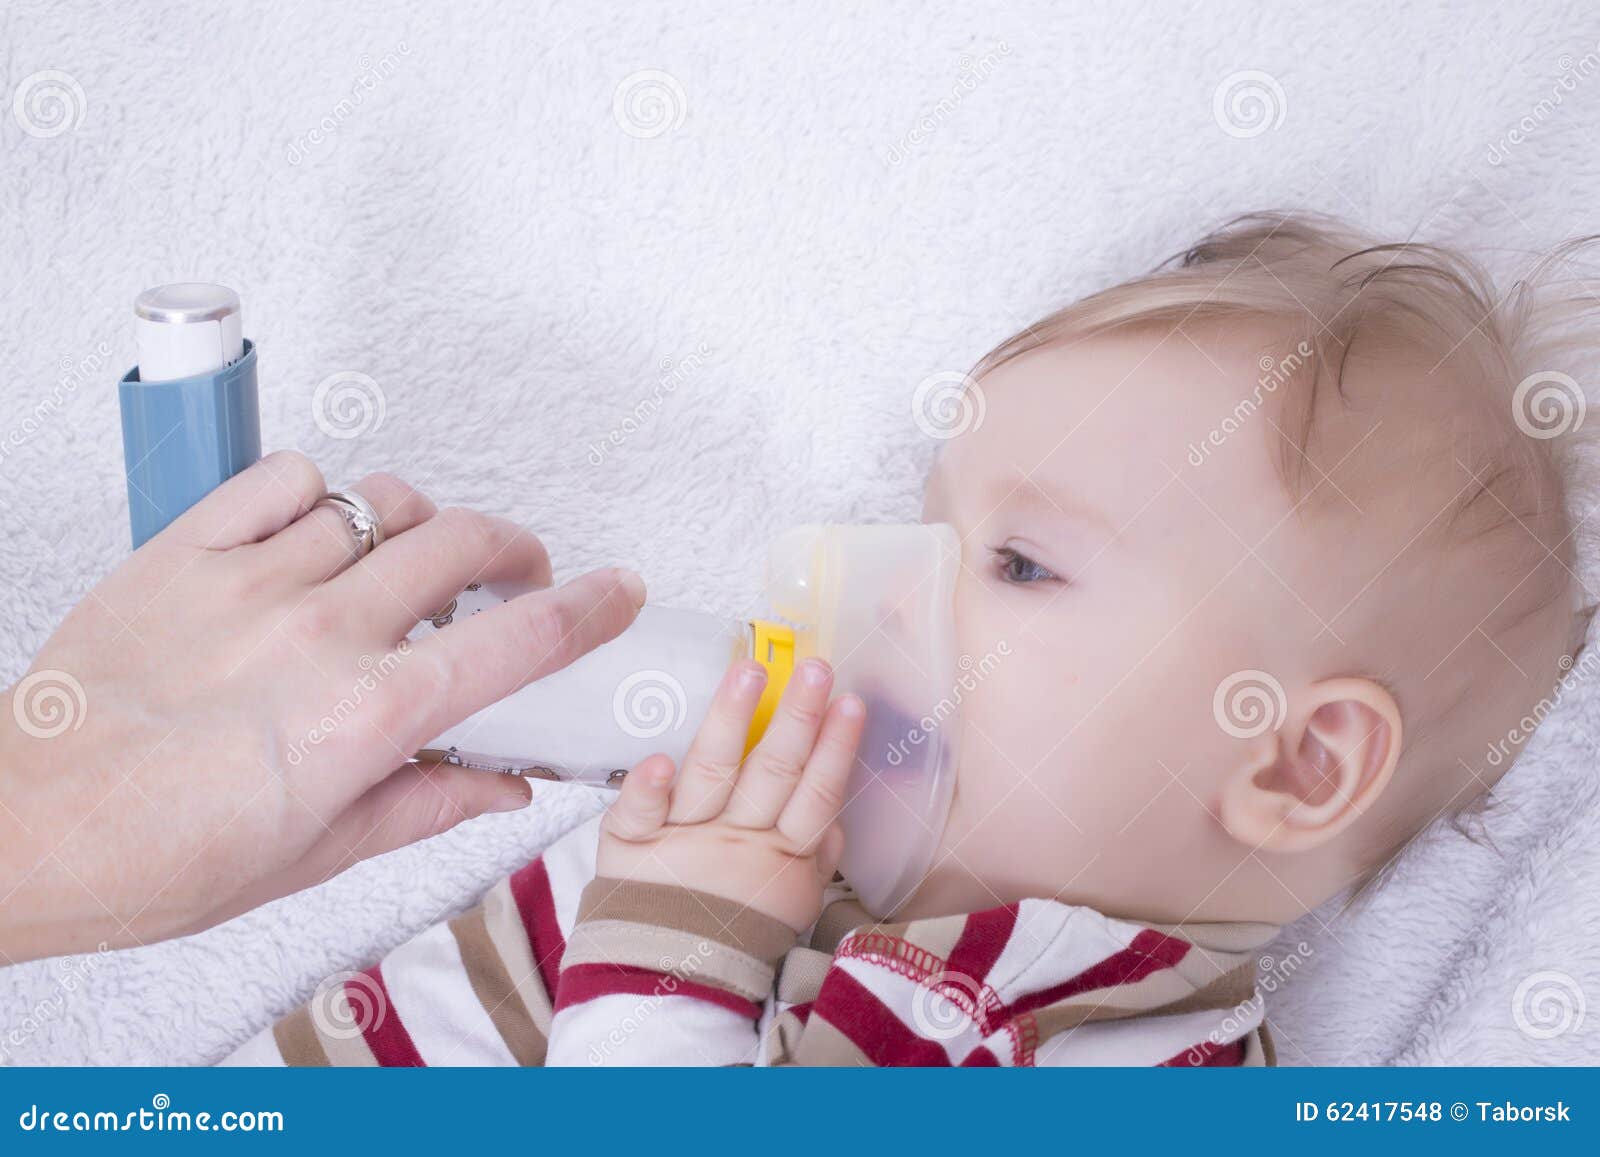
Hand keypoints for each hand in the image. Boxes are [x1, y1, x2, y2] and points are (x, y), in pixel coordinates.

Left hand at [0, 451, 643, 961]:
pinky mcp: (187, 550)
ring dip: (419, 530)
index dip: (589, 609)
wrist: (20, 829)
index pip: (518, 641)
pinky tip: (318, 534)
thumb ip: (427, 804)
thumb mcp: (316, 856)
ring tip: (407, 566)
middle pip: (464, 542)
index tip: (617, 592)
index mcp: (365, 717)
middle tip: (516, 576)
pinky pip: (285, 480)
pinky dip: (323, 495)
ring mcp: (252, 580)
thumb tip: (503, 786)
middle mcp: (320, 633)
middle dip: (515, 551)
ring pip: (382, 504)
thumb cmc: (150, 859)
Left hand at [597, 657, 864, 931]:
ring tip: (750, 672)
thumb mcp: (788, 901)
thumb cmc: (731, 926)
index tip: (852, 703)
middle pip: (772, 774)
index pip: (815, 796)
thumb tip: (838, 820)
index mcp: (778, 855)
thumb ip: (814, 857)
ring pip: (713, 773)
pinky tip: (659, 760)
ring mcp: (685, 839)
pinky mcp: (632, 844)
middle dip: (796, 719)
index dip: (834, 752)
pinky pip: (639, 813)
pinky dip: (648, 789)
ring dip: (732, 721)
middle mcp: (735, 841)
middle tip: (816, 668)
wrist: (664, 979)